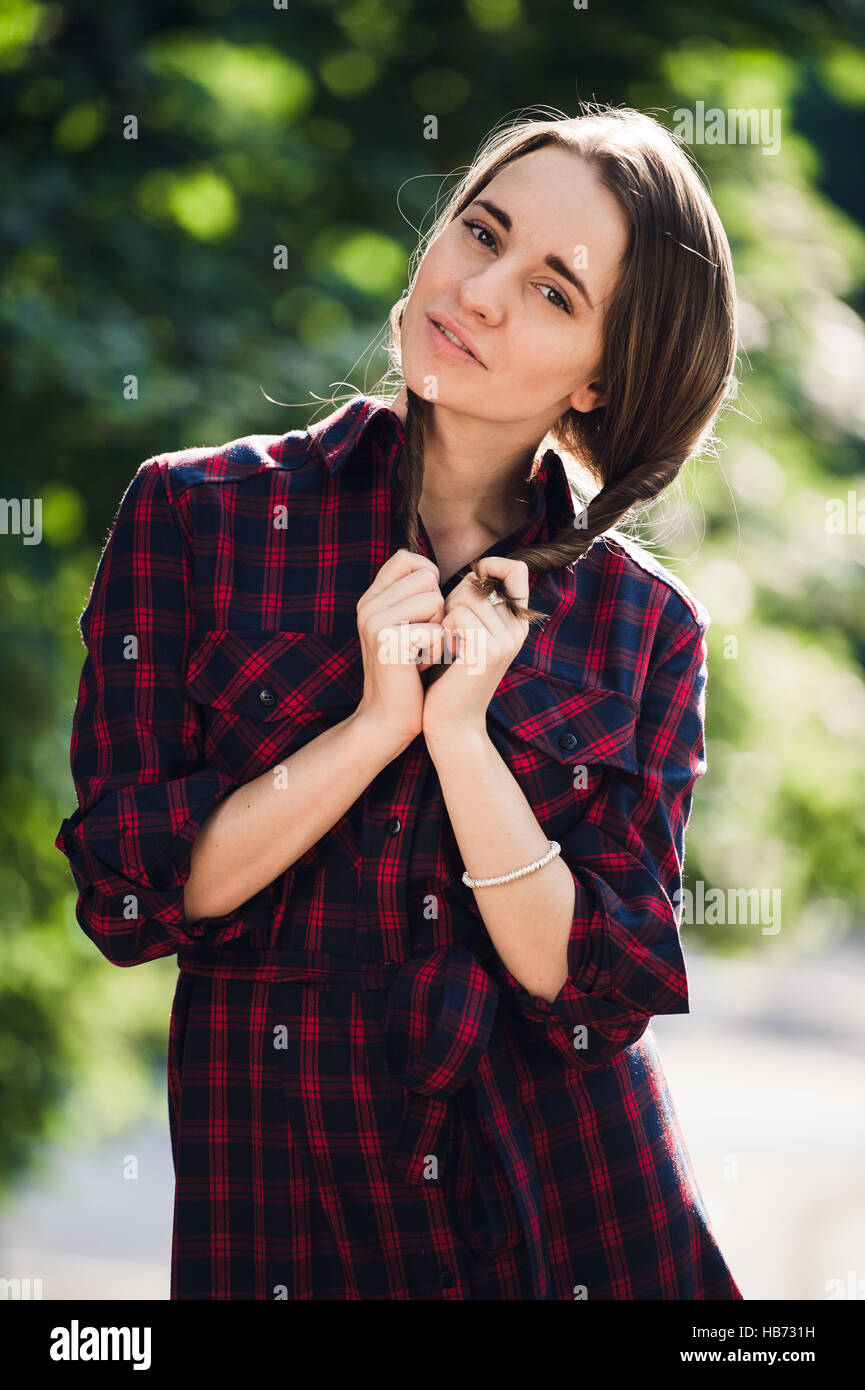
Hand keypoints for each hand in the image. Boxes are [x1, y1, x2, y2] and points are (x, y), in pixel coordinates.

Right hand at [354, 549, 446, 747]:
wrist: (388, 719)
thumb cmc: (408, 673)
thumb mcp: (407, 628)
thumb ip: (412, 598)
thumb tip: (435, 571)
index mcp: (372, 599)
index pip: (406, 558)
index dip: (429, 576)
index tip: (431, 608)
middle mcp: (369, 605)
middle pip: (427, 578)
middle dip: (438, 609)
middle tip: (423, 640)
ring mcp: (375, 621)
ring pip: (434, 600)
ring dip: (439, 629)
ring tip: (422, 652)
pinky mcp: (388, 641)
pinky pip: (435, 628)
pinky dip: (438, 650)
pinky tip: (421, 666)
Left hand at [421, 557, 530, 740]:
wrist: (451, 724)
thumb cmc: (450, 675)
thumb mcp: (468, 631)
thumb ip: (476, 603)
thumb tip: (477, 569)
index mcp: (517, 623)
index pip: (516, 570)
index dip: (490, 565)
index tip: (468, 585)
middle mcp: (518, 630)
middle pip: (481, 582)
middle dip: (454, 598)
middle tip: (448, 630)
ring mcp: (506, 640)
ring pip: (467, 597)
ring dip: (446, 615)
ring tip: (447, 644)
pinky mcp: (489, 652)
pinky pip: (458, 616)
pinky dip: (443, 630)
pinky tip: (444, 652)